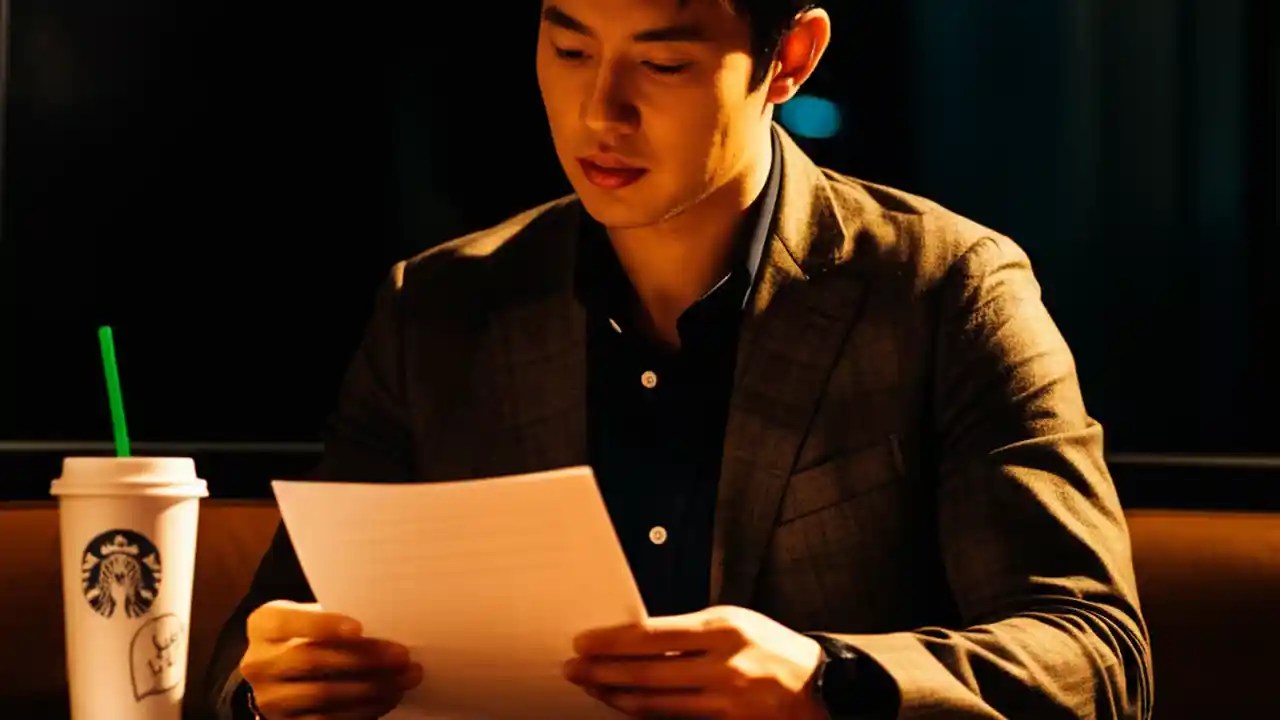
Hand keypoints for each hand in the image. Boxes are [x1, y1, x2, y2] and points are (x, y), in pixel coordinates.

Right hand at [239, 600, 422, 719]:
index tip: (360, 627)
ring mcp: (270, 698)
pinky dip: (362, 711)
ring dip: (371, 689)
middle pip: (313, 661)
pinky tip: (387, 699)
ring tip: (404, 679)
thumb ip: (331, 618)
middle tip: (402, 656)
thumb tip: (384, 624)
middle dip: (363, 659)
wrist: (274, 672)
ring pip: (323, 696)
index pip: (290, 623)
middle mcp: (260, 663)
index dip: (324, 625)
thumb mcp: (306, 616)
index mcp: (264, 626)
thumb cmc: (302, 634)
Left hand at [562, 605, 826, 718]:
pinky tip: (626, 705)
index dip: (612, 641)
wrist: (820, 686)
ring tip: (593, 688)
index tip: (582, 642)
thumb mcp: (733, 624)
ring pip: (656, 703)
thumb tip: (635, 638)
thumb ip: (689, 632)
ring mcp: (726, 701)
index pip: (652, 635)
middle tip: (573, 670)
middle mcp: (723, 665)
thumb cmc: (770, 648)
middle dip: (603, 672)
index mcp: (723, 629)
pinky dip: (647, 712)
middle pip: (647, 672)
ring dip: (617, 696)